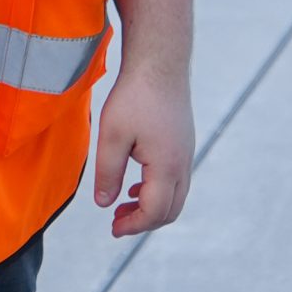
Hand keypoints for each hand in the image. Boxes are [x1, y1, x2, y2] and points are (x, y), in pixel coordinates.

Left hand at [92, 66, 192, 238]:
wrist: (159, 63)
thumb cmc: (134, 97)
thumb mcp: (111, 136)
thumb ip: (107, 173)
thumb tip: (104, 204)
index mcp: (166, 167)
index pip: (153, 211)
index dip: (133, 225)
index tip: (112, 228)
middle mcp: (183, 164)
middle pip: (170, 210)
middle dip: (144, 221)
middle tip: (116, 222)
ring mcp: (186, 153)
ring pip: (176, 196)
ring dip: (152, 206)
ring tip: (123, 205)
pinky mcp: (183, 143)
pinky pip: (176, 180)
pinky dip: (158, 191)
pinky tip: (136, 183)